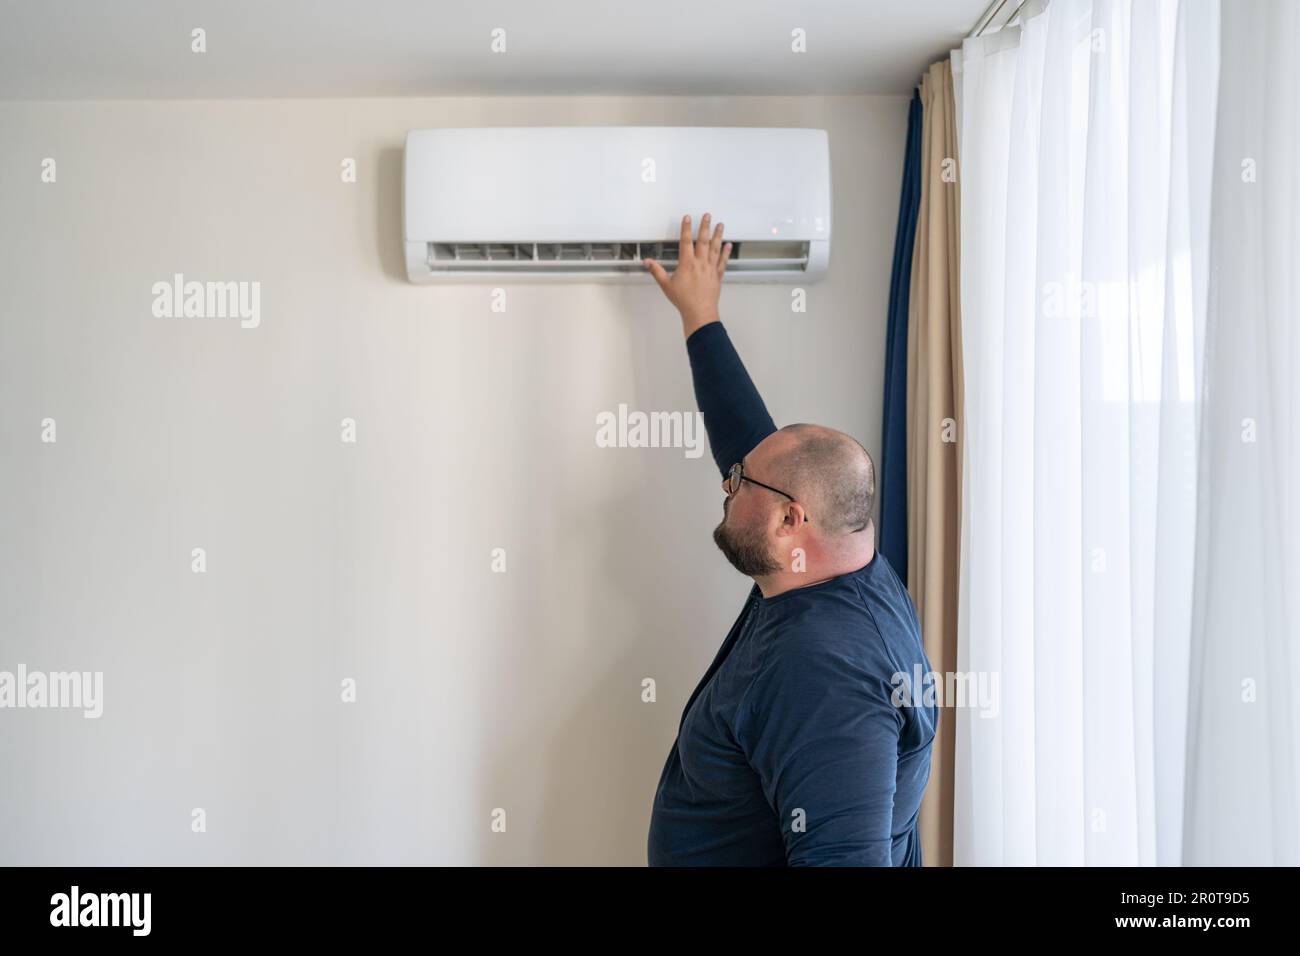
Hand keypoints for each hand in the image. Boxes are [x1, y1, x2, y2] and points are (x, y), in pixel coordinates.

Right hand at [644, 213, 732, 336]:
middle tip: (707, 215)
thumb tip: (647, 262)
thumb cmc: (683, 300)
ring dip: (717, 235)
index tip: (687, 218)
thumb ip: (656, 271)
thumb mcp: (666, 285)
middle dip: (705, 227)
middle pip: (703, 241)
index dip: (686, 228)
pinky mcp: (717, 276)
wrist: (699, 312)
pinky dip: (726, 252)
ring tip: (720, 225)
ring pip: (715, 248)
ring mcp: (710, 269)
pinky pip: (722, 261)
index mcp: (687, 264)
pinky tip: (728, 245)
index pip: (686, 242)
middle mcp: (700, 264)